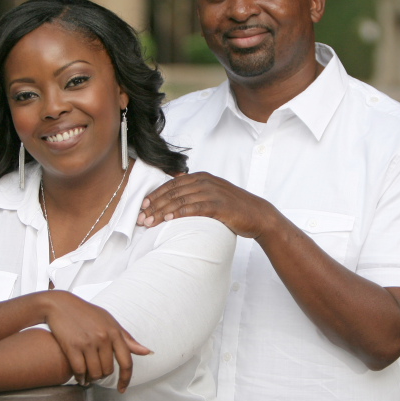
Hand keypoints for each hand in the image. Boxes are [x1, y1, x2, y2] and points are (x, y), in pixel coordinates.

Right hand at [43, 291, 149, 391]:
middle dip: (102, 375)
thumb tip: (147, 352)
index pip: (126, 362)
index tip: (122, 389)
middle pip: (108, 370)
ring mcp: (88, 342)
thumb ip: (127, 339)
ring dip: (92, 378)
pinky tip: (80, 377)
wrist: (60, 305)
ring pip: (95, 372)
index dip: (126, 379)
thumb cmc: (87, 313)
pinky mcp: (72, 346)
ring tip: (88, 376)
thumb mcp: (110, 321)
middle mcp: (103, 338)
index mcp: (115, 332)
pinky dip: (80, 377)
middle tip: (96, 373)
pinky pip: (80, 371)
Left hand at [138, 172, 273, 238]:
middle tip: (141, 218)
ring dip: (162, 212)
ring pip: (180, 200)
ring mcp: (212, 193)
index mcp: (201, 177)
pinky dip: (180, 213)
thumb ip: (196, 191)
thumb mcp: (213, 194)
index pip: (172, 184)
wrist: (258, 215)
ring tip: (149, 223)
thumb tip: (177, 191)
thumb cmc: (234, 208)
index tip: (143, 206)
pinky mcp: (219, 206)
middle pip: (173, 192)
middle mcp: (205, 182)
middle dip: (155, 206)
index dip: (155, 195)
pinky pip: (194, 208)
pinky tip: (169, 220)